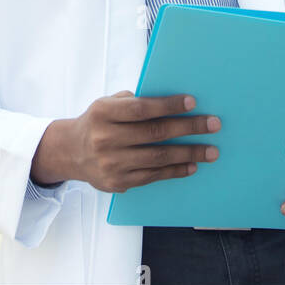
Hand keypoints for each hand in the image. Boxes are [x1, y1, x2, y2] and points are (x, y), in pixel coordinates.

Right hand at [67, 90, 221, 193]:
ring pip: (157, 157)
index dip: (169, 105)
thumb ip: (133, 102)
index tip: (193, 102)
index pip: (141, 108)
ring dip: (189, 153)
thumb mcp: (107, 103)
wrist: (71, 152)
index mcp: (103, 112)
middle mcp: (105, 138)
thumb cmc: (98, 122)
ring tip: (211, 150)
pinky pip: (153, 176)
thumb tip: (171, 102)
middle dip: (188, 128)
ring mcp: (111, 163)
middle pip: (154, 133)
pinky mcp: (118, 183)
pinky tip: (192, 165)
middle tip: (213, 125)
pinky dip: (175, 171)